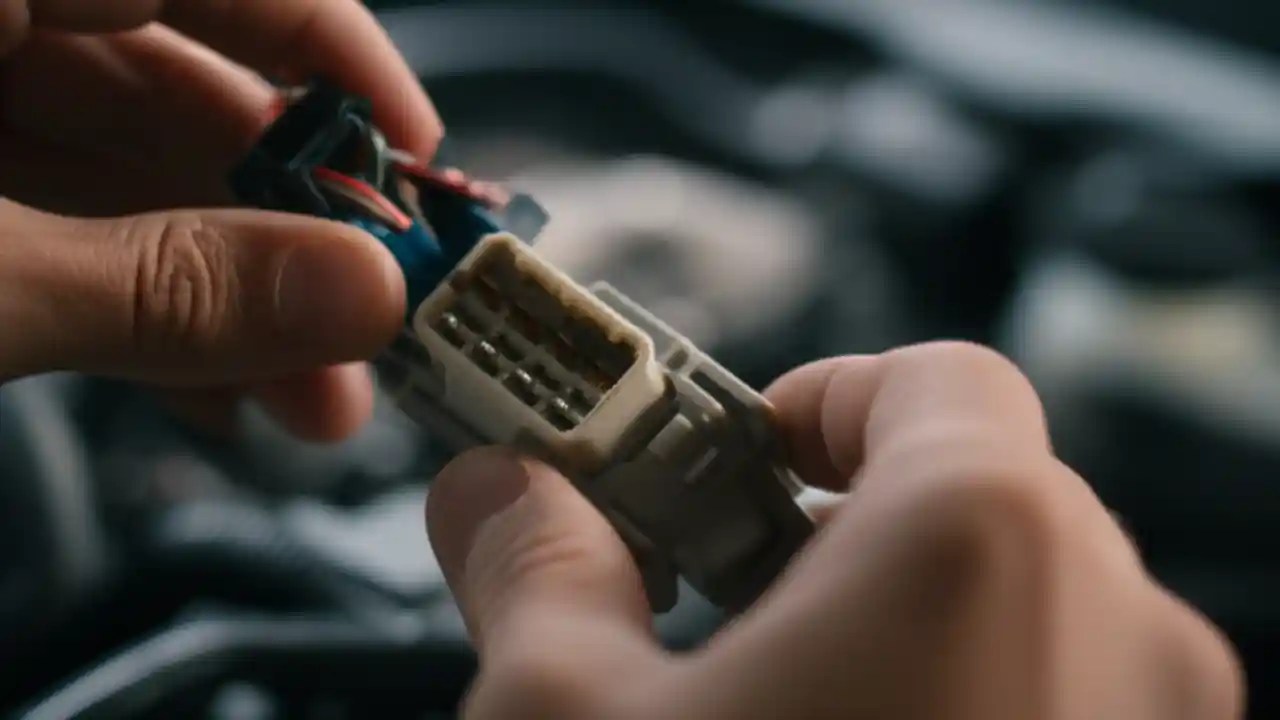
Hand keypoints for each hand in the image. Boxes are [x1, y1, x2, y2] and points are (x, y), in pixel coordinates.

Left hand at [0, 0, 441, 439]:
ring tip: (307, 395)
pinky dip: (126, 306)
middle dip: (280, 226)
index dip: (329, 51)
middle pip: (165, 91)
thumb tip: (363, 293)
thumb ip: (161, 285)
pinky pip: (44, 230)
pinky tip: (206, 388)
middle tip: (368, 326)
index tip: (418, 154)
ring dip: (219, 292)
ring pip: (108, 177)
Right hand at [426, 343, 1243, 718]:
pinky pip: (1058, 711)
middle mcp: (1120, 633)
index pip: (927, 378)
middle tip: (708, 596)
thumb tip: (496, 493)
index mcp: (987, 542)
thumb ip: (534, 564)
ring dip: (889, 626)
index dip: (809, 400)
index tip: (723, 457)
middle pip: (973, 492)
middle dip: (830, 525)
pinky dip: (953, 708)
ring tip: (764, 710)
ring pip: (1021, 613)